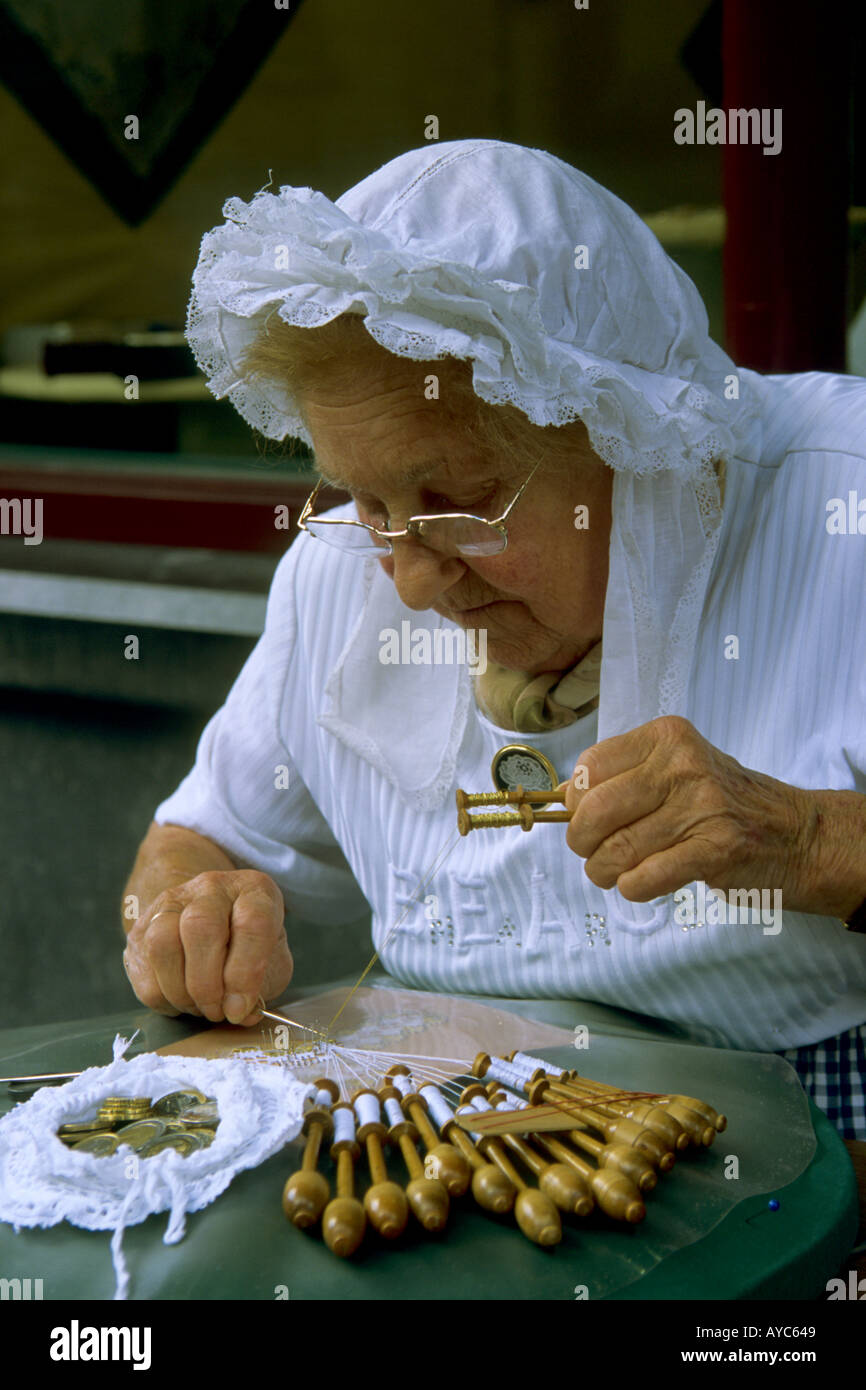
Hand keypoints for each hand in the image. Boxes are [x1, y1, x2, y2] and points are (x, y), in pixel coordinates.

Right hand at [123, 870, 292, 1025]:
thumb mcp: (271, 961)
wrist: (210, 923)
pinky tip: (181, 1000)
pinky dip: (162, 997)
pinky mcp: (142, 925)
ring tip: (200, 1007)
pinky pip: (144, 967)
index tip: (240, 1008)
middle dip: (207, 984)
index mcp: (253, 890)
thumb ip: (261, 986)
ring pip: (163, 943)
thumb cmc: (248, 947)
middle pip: (200, 926)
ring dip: (181, 992)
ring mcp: (172, 902)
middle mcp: (212, 887)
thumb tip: (242, 1013)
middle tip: (217, 1011)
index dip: (245, 973)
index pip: (251, 922)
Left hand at [561, 715, 815, 906]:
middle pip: (595, 811)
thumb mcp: (677, 770)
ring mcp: (702, 807)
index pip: (590, 767)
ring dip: (604, 872)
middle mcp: (684, 765)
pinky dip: (632, 888)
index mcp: (667, 738)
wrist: (797, 834)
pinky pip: (644, 877)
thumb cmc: (725, 804)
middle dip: (582, 842)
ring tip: (615, 873)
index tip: (586, 818)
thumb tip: (560, 797)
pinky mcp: (716, 850)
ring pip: (616, 850)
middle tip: (591, 853)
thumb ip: (623, 777)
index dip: (576, 801)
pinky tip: (641, 884)